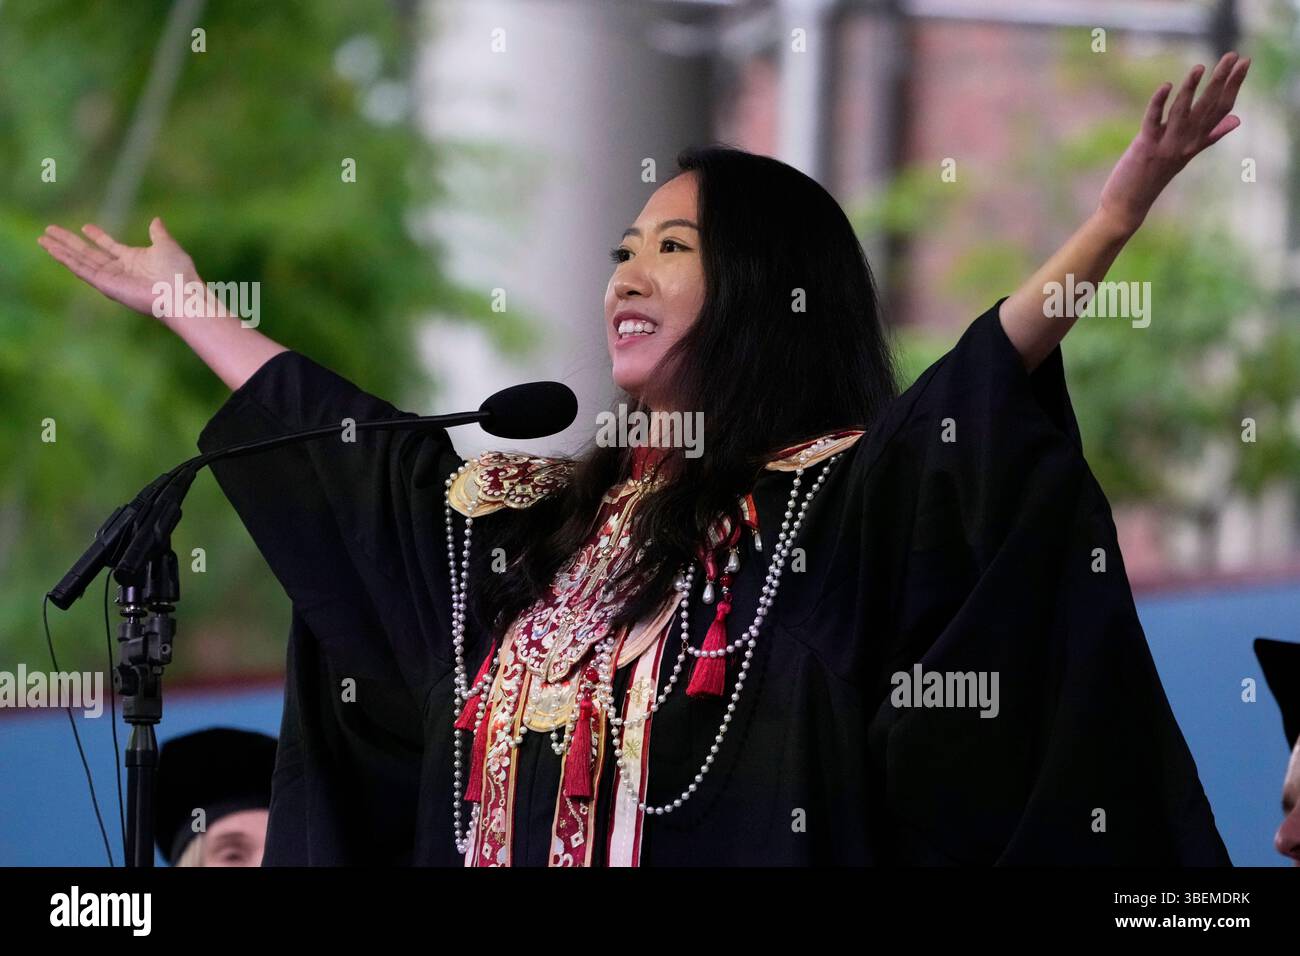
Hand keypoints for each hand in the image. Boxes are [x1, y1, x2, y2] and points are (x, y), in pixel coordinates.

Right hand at [38, 217, 199, 318]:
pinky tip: (53, 250)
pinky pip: (82, 271)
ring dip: (60, 250)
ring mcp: (111, 279)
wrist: (180, 294)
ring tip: (42, 239)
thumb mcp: (166, 245)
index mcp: (134, 260)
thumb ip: (158, 233)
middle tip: (49, 230)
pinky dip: (67, 260)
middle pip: (88, 253)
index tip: (85, 227)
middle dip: (68, 242)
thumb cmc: (179, 273)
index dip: (97, 236)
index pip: (109, 246)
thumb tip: (156, 220)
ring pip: (80, 261)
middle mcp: (120, 270)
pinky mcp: (106, 286)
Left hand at [1097, 52, 1249, 236]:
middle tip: (1234, 55)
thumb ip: (1210, 136)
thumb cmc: (1155, 177)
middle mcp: (1185, 144)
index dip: (1234, 85)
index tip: (1244, 63)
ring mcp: (1166, 146)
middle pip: (1208, 108)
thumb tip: (1237, 120)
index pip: (1222, 110)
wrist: (1129, 205)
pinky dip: (1159, 103)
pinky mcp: (1145, 147)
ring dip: (1191, 89)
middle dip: (1221, 80)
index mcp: (1196, 143)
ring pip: (1183, 112)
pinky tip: (1166, 85)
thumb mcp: (1186, 155)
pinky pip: (1153, 121)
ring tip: (1200, 67)